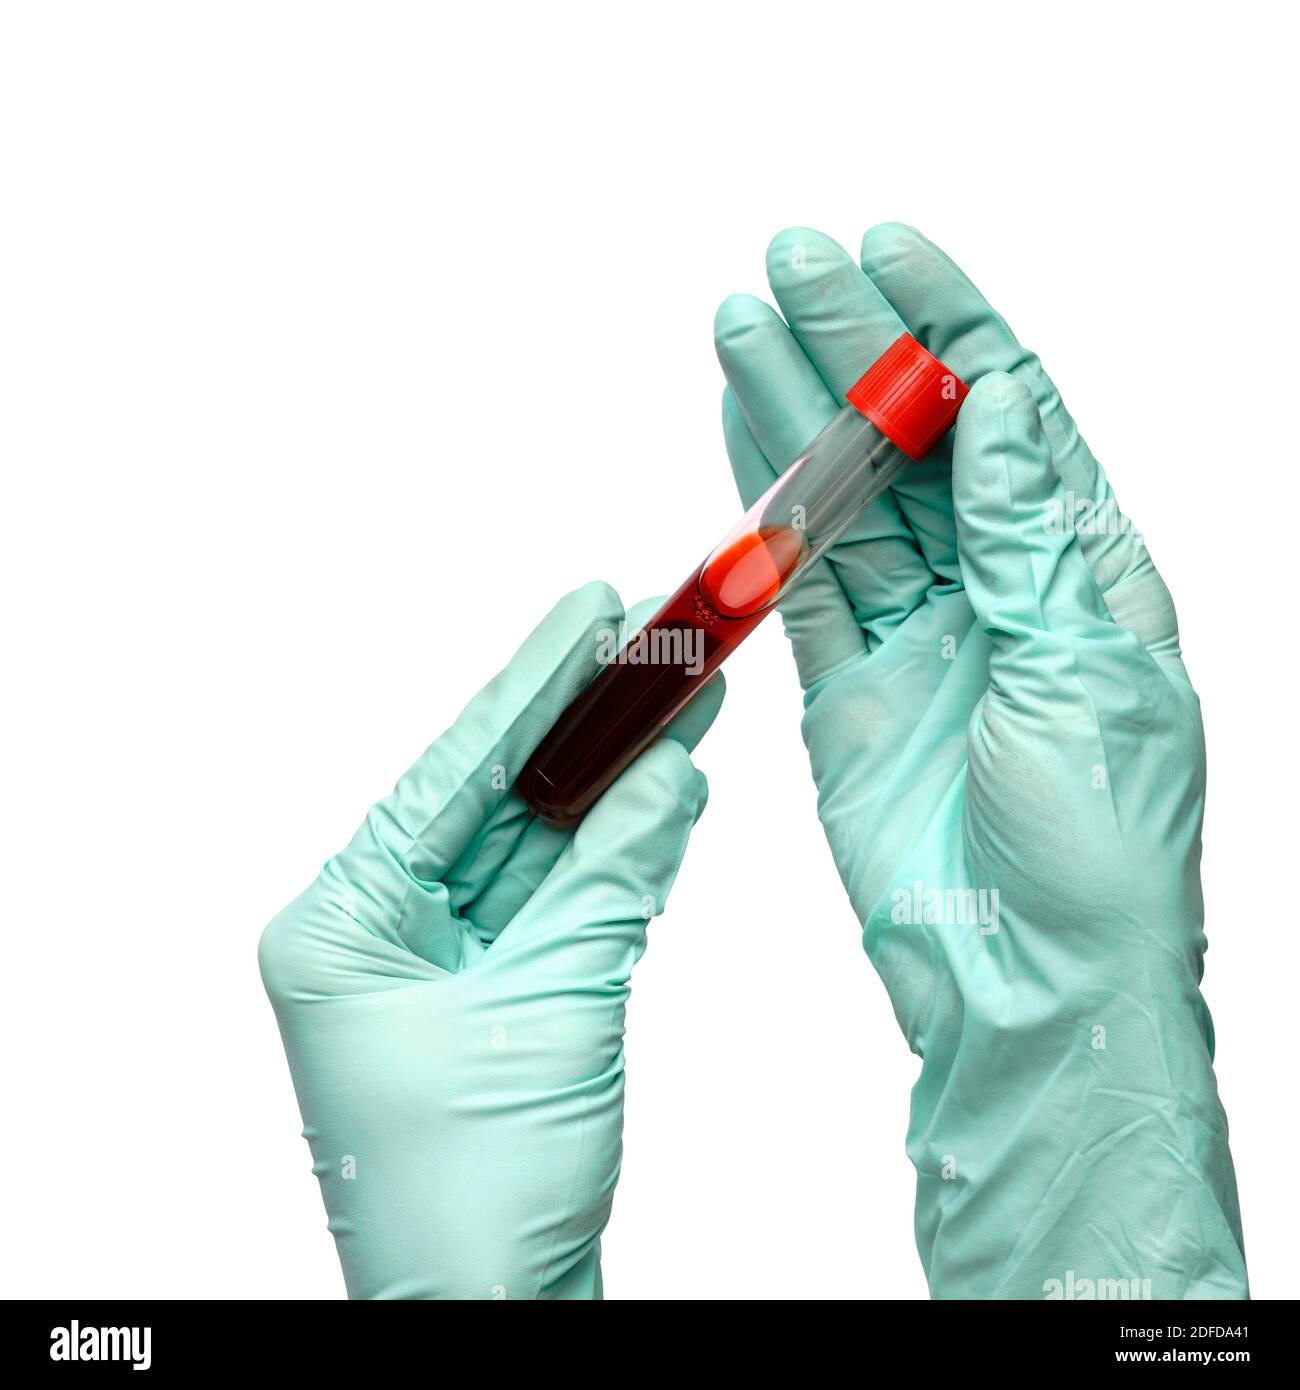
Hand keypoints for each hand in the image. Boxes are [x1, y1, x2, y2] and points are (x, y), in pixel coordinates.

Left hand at [260, 583, 719, 1298]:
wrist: (492, 1315)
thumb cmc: (475, 1193)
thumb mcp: (553, 1006)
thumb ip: (614, 877)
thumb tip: (667, 773)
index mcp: (341, 927)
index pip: (448, 777)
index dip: (528, 687)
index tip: (587, 611)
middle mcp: (377, 934)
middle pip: (494, 801)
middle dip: (578, 725)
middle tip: (645, 637)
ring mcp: (434, 964)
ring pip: (534, 845)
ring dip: (610, 783)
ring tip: (679, 696)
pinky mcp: (491, 993)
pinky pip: (556, 900)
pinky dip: (613, 854)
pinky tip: (663, 789)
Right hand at [714, 224, 1246, 1298]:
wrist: (1028, 982)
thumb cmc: (1098, 849)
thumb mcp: (1088, 671)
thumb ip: (1027, 537)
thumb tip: (1004, 407)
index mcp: (1082, 573)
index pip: (1016, 414)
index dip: (953, 327)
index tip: (891, 253)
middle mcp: (998, 589)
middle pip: (919, 440)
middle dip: (856, 347)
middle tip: (790, 264)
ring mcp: (918, 636)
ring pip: (847, 499)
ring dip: (795, 411)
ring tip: (740, 324)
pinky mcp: (849, 688)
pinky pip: (800, 582)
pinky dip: (767, 511)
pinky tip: (742, 437)